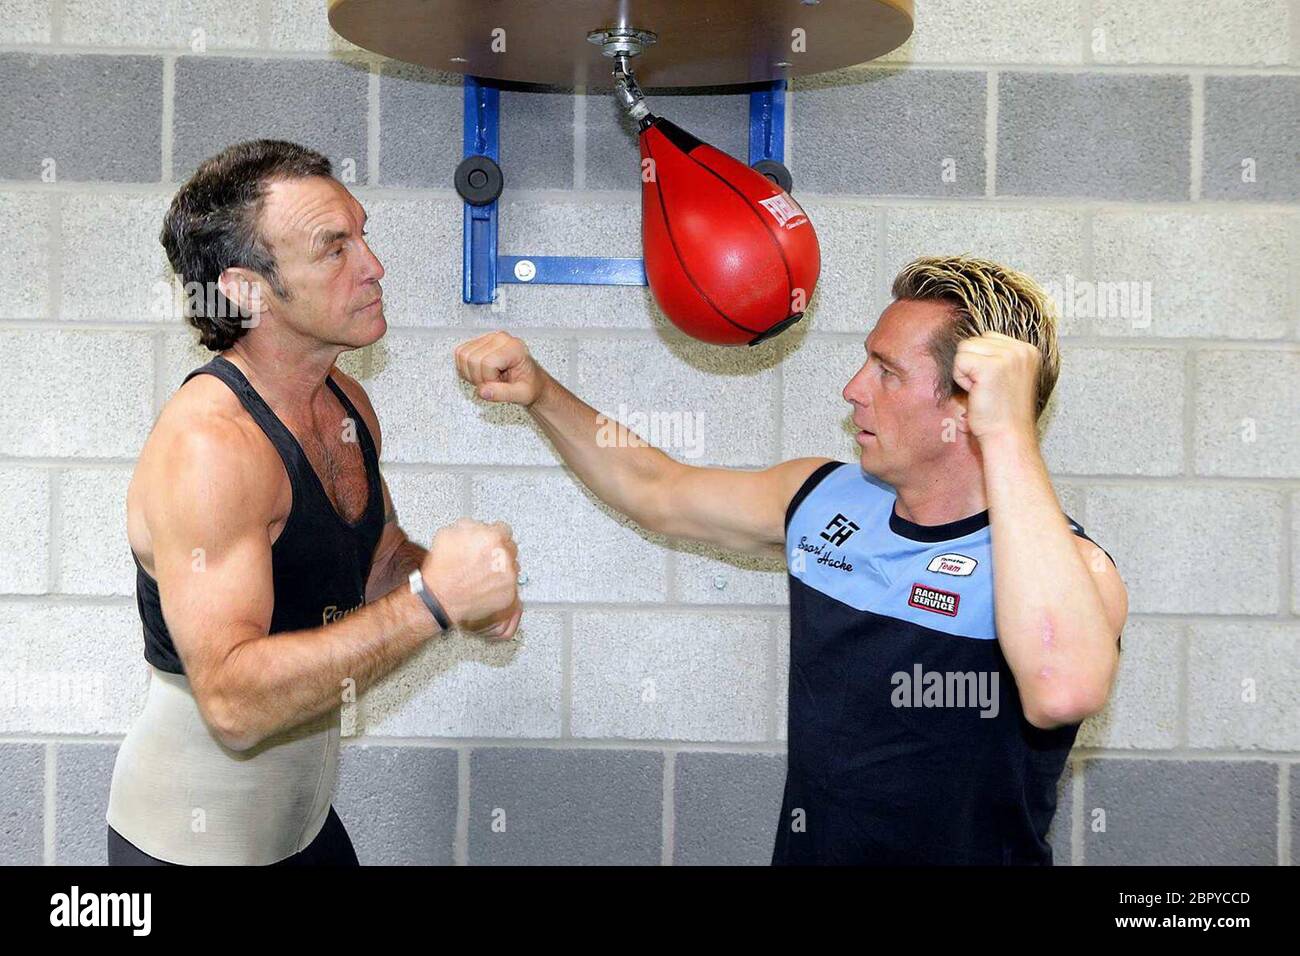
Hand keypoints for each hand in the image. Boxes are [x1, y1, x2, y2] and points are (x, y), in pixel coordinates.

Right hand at [418, 518, 520, 640]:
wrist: (439, 598)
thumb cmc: (442, 570)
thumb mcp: (448, 533)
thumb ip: (471, 525)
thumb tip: (479, 526)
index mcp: (492, 537)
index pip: (504, 529)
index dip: (493, 535)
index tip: (489, 540)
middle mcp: (504, 556)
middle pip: (510, 547)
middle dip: (498, 551)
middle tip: (482, 559)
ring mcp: (509, 577)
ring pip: (513, 566)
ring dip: (502, 568)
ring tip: (481, 574)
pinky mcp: (509, 594)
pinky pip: (511, 585)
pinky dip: (500, 585)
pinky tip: (484, 585)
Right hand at [454, 331, 547, 406]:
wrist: (530, 380)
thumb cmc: (529, 385)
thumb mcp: (521, 395)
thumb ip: (503, 394)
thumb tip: (483, 391)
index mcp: (514, 348)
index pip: (487, 363)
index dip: (488, 380)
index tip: (499, 385)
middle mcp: (500, 339)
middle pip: (472, 359)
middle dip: (478, 378)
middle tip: (493, 383)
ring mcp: (488, 338)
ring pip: (462, 355)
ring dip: (471, 373)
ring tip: (487, 378)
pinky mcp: (479, 342)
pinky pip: (460, 354)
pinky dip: (466, 369)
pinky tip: (480, 373)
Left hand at [952, 332, 1040, 442]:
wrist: (1008, 436)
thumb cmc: (1003, 413)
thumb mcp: (1007, 376)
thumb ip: (997, 357)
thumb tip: (969, 343)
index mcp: (1028, 350)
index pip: (988, 337)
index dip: (981, 362)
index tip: (993, 384)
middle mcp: (1021, 349)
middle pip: (975, 341)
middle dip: (973, 365)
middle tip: (987, 389)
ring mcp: (1008, 356)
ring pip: (964, 349)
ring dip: (966, 372)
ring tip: (982, 390)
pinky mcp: (991, 366)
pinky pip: (959, 361)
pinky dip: (961, 379)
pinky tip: (977, 393)